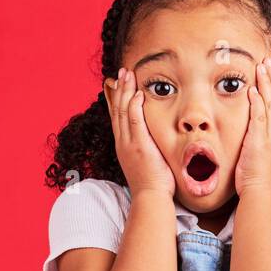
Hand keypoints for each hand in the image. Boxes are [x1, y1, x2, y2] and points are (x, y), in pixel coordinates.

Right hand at [108, 67, 174, 198]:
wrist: (151, 199)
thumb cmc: (153, 186)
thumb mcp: (145, 163)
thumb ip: (146, 149)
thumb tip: (153, 143)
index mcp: (123, 146)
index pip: (118, 117)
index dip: (117, 99)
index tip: (120, 84)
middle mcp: (122, 143)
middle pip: (117, 110)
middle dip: (119, 89)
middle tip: (122, 72)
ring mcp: (129, 144)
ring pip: (123, 111)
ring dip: (125, 90)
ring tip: (128, 74)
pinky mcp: (139, 146)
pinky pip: (134, 120)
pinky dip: (134, 105)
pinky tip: (137, 93)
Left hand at [235, 56, 270, 194]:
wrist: (260, 193)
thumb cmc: (259, 178)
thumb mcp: (264, 155)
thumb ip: (262, 139)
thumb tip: (256, 132)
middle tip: (268, 61)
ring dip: (266, 84)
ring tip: (261, 67)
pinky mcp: (260, 142)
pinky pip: (260, 118)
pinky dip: (257, 103)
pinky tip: (253, 90)